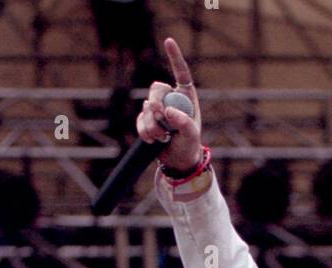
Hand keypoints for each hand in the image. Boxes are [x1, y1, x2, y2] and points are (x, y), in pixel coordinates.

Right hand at [136, 36, 201, 172]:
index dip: (174, 57)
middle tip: (163, 122)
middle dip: (157, 106)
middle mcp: (170, 99)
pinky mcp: (146, 120)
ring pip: (146, 107)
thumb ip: (183, 123)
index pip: (180, 73)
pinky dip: (144, 131)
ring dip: (152, 124)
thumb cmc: (189, 146)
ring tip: (163, 138)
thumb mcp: (191, 136)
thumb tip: (168, 111)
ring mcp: (157, 109)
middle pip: (156, 90)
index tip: (168, 41)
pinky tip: (153, 140)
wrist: (178, 163)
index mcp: (185, 97)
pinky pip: (140, 120)